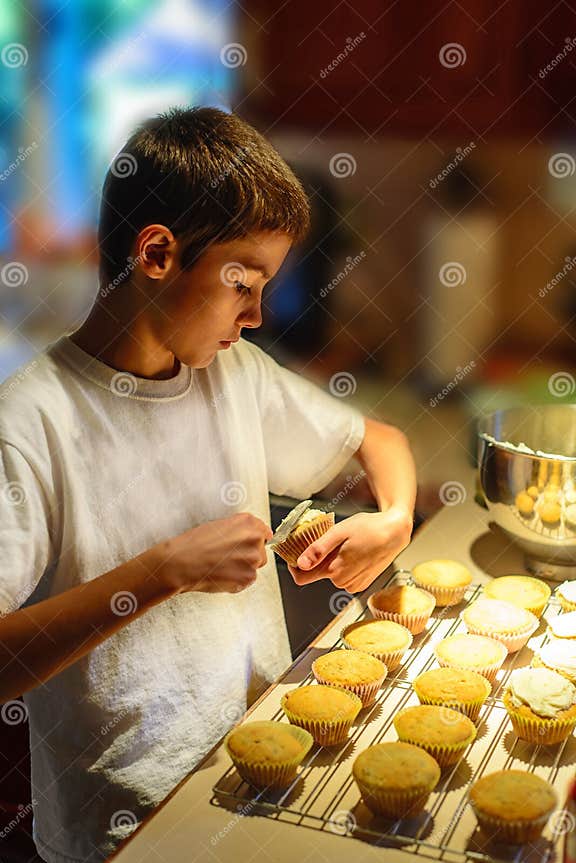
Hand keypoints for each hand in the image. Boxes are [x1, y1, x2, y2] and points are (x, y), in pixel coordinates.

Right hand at [155, 512, 271, 594]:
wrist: (181, 562)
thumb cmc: (195, 543)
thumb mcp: (219, 525)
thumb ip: (240, 530)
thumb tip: (254, 536)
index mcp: (248, 522)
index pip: (264, 532)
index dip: (255, 541)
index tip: (247, 546)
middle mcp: (254, 538)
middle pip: (261, 551)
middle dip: (248, 555)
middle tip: (228, 558)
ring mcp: (253, 558)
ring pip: (255, 566)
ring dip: (243, 568)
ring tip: (223, 567)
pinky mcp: (249, 577)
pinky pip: (248, 580)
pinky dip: (238, 580)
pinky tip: (222, 575)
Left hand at [287, 507, 412, 592]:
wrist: (395, 532)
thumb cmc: (370, 528)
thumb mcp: (339, 532)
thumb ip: (318, 549)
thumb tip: (301, 563)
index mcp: (334, 570)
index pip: (301, 578)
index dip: (293, 566)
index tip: (294, 552)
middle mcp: (342, 582)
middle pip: (317, 573)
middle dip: (317, 558)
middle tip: (328, 539)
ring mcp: (353, 584)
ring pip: (331, 575)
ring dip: (332, 561)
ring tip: (345, 544)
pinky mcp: (362, 583)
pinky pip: (344, 577)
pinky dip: (344, 565)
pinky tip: (353, 552)